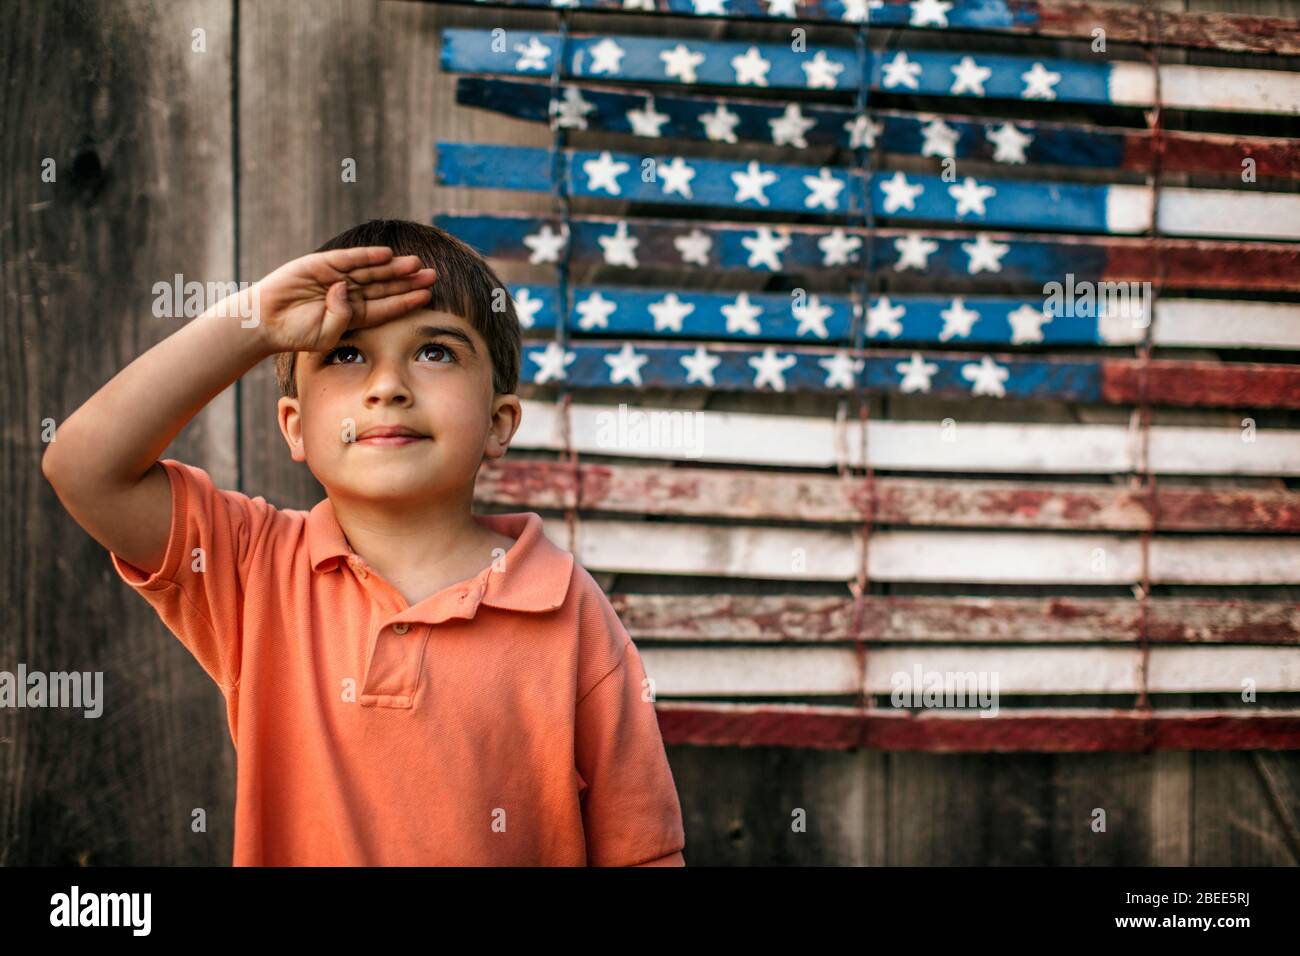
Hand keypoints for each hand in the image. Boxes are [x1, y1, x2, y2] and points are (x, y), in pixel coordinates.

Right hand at [246, 246, 437, 353]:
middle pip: (385, 285)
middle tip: (432, 275)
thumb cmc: (295, 333)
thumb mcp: (325, 335)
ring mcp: (335, 277)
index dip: (407, 300)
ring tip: (416, 264)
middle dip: (408, 281)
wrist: (265, 322)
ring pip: (371, 270)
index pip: (386, 306)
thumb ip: (341, 317)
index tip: (428, 296)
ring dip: (394, 267)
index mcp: (354, 314)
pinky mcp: (320, 265)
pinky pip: (347, 259)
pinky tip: (386, 255)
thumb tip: (344, 288)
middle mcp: (348, 293)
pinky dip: (366, 256)